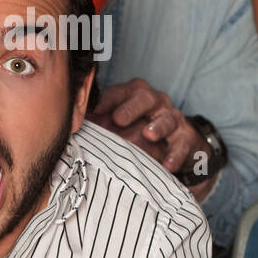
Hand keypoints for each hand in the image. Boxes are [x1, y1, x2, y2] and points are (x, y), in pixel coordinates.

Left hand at [88, 78, 204, 176]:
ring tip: (149, 134)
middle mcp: (157, 103)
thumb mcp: (118, 124)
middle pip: (146, 98)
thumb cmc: (140, 130)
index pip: (121, 92)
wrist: (176, 145)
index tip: (92, 112)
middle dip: (132, 108)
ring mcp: (174, 120)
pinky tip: (167, 165)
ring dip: (158, 126)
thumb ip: (98, 122)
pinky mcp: (188, 138)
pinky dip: (175, 155)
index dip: (107, 100)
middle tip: (119, 119)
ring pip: (168, 118)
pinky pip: (183, 145)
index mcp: (136, 95)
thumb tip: (69, 125)